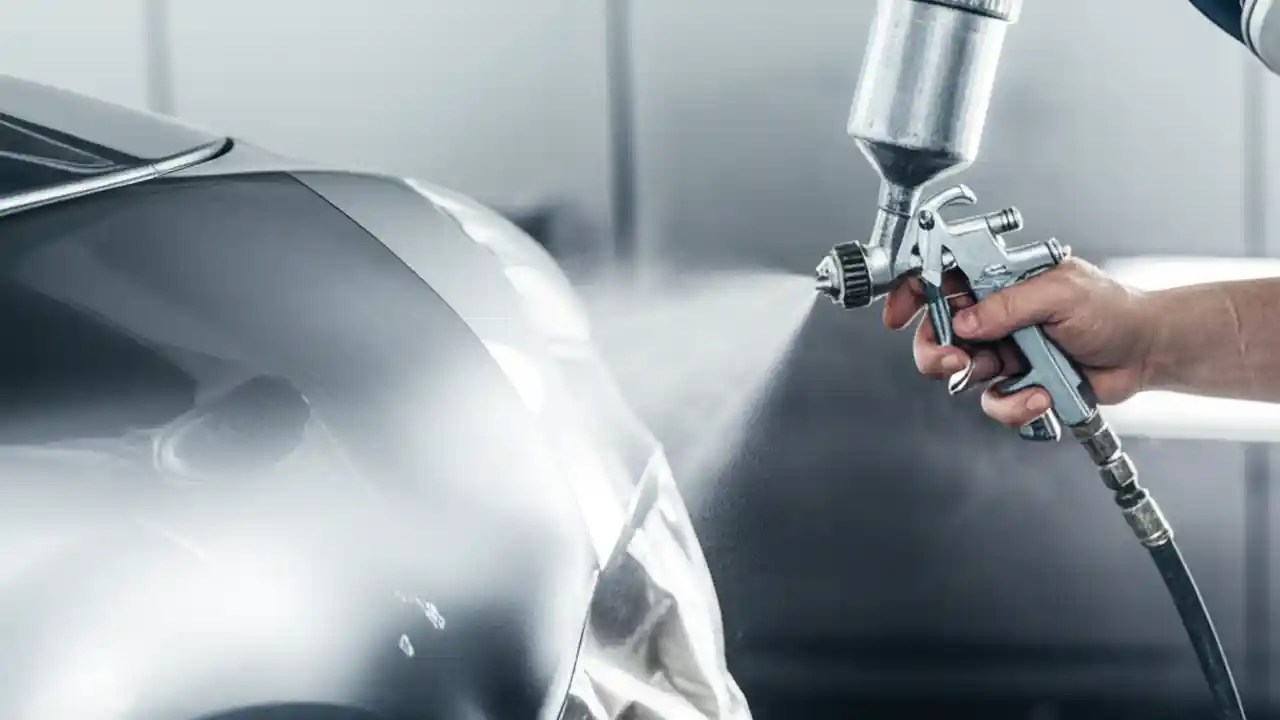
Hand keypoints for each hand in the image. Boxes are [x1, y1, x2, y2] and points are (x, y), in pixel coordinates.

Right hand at [883, 258, 1156, 427]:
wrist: (1145, 353)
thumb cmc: (1112, 310)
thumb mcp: (1061, 293)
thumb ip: (1009, 304)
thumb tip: (965, 321)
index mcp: (999, 281)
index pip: (942, 278)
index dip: (912, 292)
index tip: (898, 314)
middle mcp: (995, 315)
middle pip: (938, 331)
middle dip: (935, 349)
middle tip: (952, 360)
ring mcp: (1004, 350)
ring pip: (959, 371)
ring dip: (977, 378)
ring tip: (1009, 375)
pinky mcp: (1017, 383)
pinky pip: (993, 402)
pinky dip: (1014, 404)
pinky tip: (1040, 394)